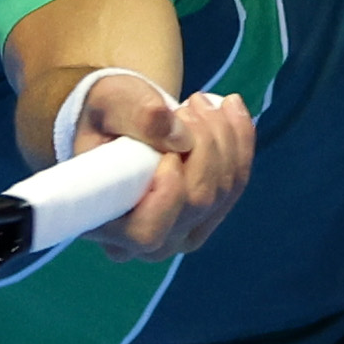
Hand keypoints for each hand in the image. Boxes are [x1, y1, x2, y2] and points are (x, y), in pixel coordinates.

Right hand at [74, 65, 254, 258]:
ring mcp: (179, 233)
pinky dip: (240, 141)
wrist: (117, 121)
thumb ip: (135, 115)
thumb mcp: (108, 102)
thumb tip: (180, 135)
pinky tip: (230, 107)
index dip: (168, 193)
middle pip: (196, 202)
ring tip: (201, 101)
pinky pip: (236, 184)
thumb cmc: (104, 116)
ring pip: (221, 192)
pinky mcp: (206, 217)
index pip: (147, 232)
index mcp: (105, 224)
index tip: (170, 150)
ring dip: (224, 137)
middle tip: (191, 104)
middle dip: (205, 144)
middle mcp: (144, 242)